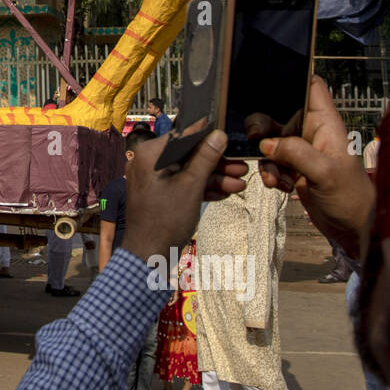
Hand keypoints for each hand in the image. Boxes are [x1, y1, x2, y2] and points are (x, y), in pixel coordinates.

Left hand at [120, 129, 247, 262]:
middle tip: (241, 165)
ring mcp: (152, 179)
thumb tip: (218, 135)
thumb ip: (205, 158)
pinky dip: (201, 188)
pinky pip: (182, 184)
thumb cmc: (165, 219)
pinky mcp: (158, 194)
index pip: (183, 136)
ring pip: (187, 172)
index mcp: (150, 154)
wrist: (148, 255)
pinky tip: (226, 192)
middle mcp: (148, 163)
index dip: (208, 136)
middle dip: (217, 163)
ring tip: (240, 182)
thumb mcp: (191, 185)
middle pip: (188, 155)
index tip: (228, 134)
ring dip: (214, 177)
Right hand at [258, 76, 373, 257]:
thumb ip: (296, 153)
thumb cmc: (352, 199)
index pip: (312, 86)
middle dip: (265, 130)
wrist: (353, 229)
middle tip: (263, 145)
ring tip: (278, 176)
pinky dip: (269, 173)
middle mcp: (313, 133)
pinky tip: (279, 185)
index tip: (270, 87)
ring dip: (267, 158)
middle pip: (280, 113)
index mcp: (327, 124)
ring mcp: (302, 151)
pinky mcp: (294, 168)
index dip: (293, 79)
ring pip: (271, 140)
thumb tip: (266, 144)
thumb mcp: (326, 173)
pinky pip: (271, 162)